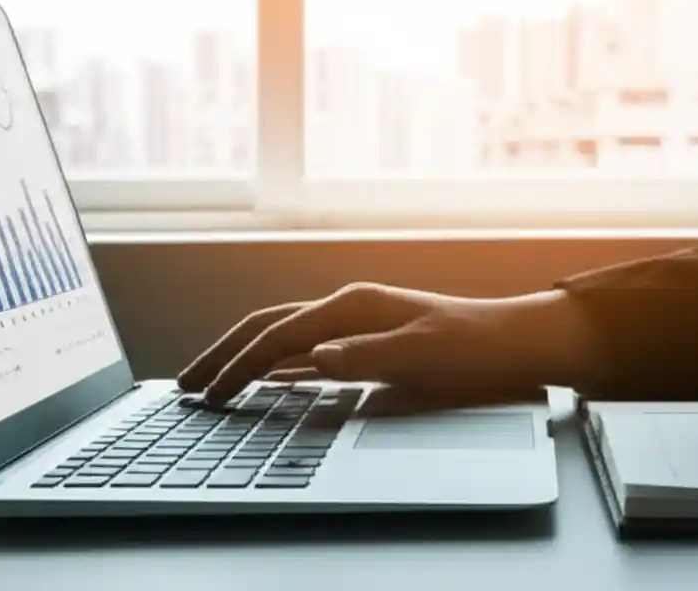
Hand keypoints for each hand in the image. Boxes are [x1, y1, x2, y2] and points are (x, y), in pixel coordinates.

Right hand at [177, 284, 606, 406]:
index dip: (239, 364)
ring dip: (242, 357)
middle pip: (267, 327)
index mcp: (354, 305)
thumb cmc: (472, 344)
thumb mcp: (422, 353)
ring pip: (281, 336)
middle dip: (224, 354)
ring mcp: (353, 323)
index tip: (210, 392)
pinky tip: (261, 379)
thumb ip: (366, 356)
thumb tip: (314, 359)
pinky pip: (304, 351)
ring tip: (210, 381)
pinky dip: (273, 364)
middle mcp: (347, 308)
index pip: (278, 334)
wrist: (511, 341)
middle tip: (187, 384)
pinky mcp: (362, 342)